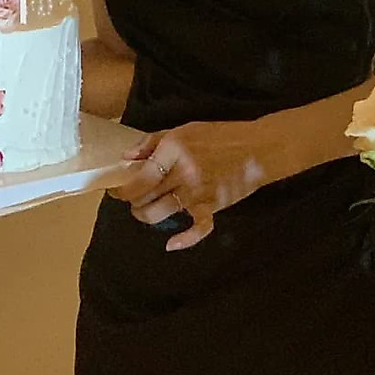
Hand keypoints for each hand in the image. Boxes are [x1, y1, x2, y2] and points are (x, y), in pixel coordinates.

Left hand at [108, 120, 272, 250]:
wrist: (258, 148)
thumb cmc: (219, 135)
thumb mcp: (183, 129)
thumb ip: (152, 142)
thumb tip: (126, 158)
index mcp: (174, 149)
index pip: (140, 175)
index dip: (123, 186)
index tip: (117, 188)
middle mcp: (183, 172)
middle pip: (145, 195)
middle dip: (131, 200)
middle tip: (129, 198)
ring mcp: (198, 192)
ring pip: (160, 212)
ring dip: (145, 215)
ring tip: (143, 211)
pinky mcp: (213, 207)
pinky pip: (197, 229)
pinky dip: (184, 240)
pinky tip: (171, 244)